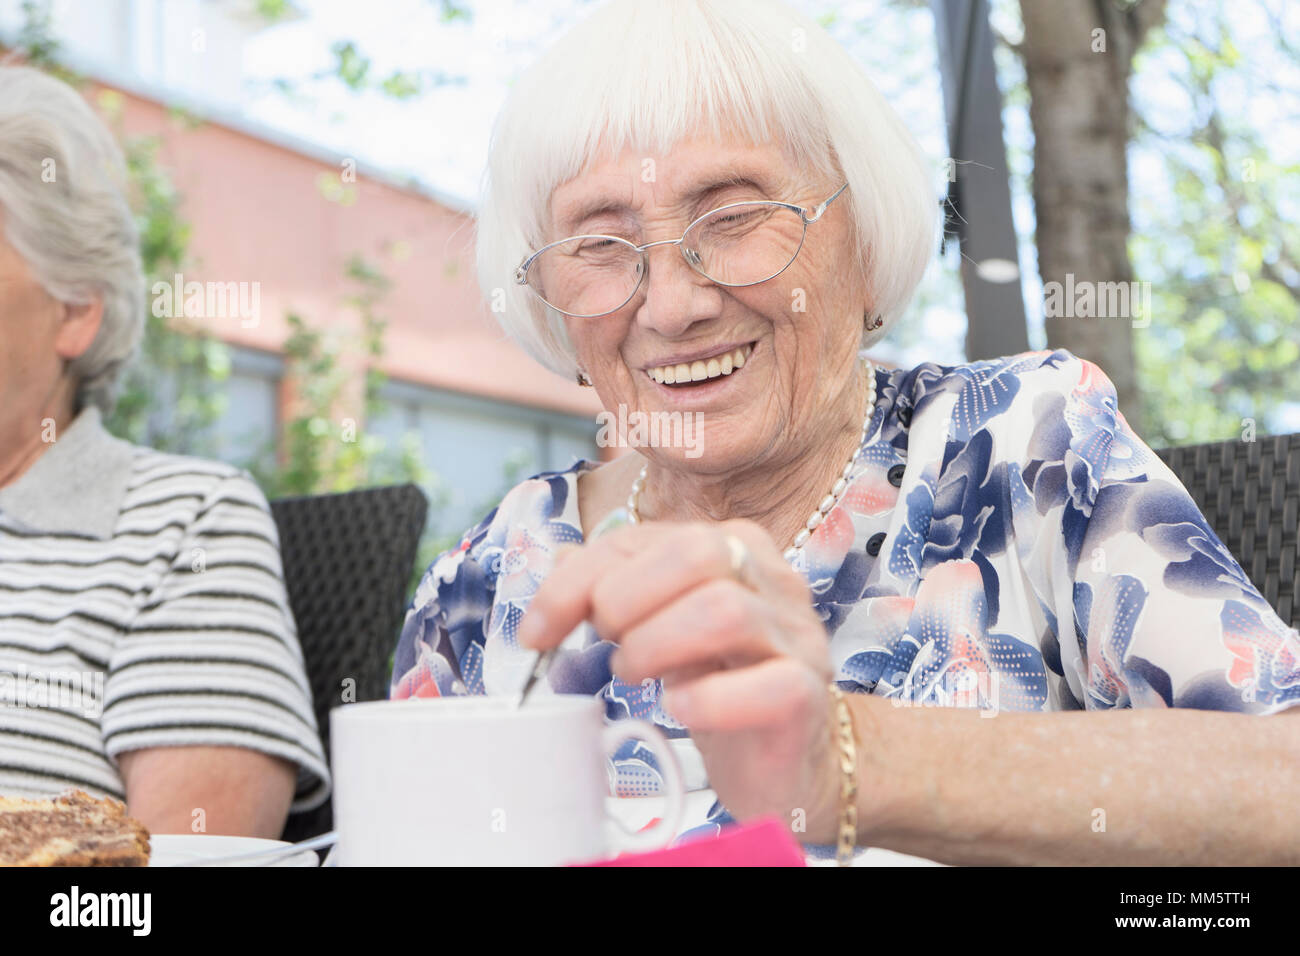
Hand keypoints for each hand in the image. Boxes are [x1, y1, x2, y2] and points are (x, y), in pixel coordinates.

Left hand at [518, 519, 842, 841]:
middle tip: (606, 646)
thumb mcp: (662, 627)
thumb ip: (617, 588)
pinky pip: (769, 685)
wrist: (790, 756)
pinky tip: (681, 708)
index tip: (535, 631)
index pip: (641, 538)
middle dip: (624, 599)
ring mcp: (796, 638)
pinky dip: (710, 699)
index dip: (574, 581)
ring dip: (656, 644)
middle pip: (694, 552)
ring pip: (725, 610)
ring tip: (634, 674)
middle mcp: (772, 580)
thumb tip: (559, 558)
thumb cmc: (721, 683)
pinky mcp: (806, 698)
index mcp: (733, 548)